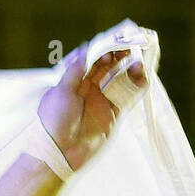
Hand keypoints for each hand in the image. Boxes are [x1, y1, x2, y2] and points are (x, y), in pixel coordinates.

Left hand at [38, 42, 146, 171]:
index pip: (93, 60)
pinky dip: (137, 84)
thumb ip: (75, 71)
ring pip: (121, 79)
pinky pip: (129, 96)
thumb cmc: (53, 121)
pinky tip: (140, 73)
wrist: (58, 153)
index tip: (114, 42)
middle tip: (129, 46)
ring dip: (130, 67)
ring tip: (137, 59)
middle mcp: (89, 91)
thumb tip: (86, 49)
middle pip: (109, 67)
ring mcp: (102, 102)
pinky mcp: (113, 114)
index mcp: (74, 83)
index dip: (104, 50)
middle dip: (119, 54)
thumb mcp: (60, 91)